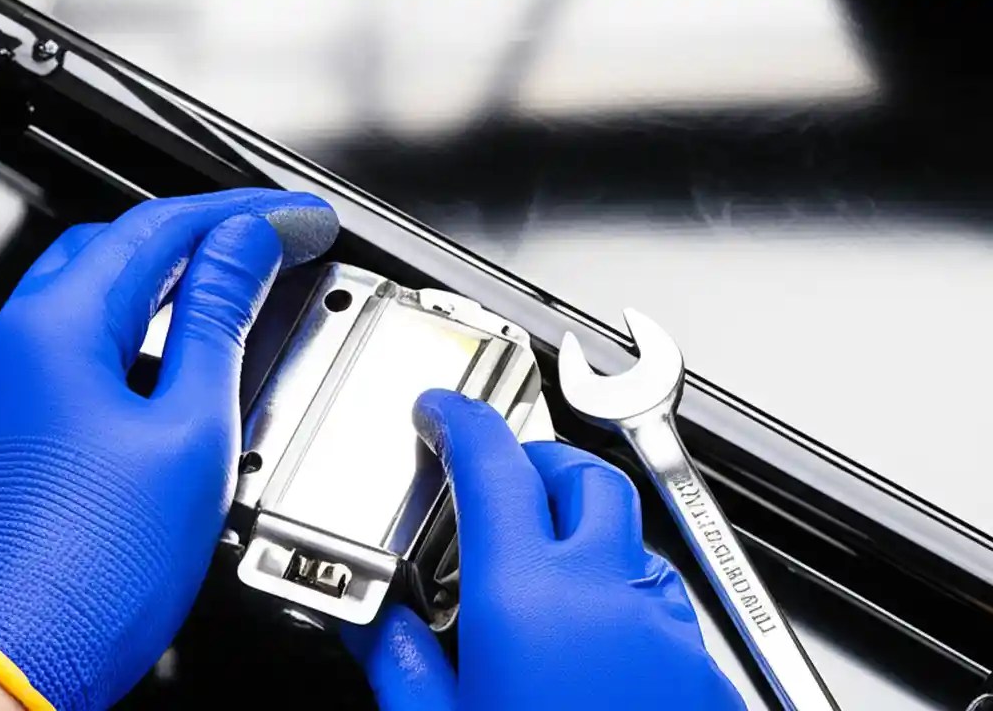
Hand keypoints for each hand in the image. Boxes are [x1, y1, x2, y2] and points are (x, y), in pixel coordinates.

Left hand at [0, 189, 337, 710]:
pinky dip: (130, 336)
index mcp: (54, 328)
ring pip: (90, 298)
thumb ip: (219, 323)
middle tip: (271, 245)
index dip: (243, 215)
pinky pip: (71, 351)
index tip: (299, 218)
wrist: (12, 661)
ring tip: (232, 295)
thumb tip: (244, 248)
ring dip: (164, 284)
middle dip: (201, 237)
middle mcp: (12, 346)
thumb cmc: (91, 571)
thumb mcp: (189, 430)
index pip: (161, 230)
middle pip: (117, 250)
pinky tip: (172, 364)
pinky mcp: (3, 432)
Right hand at [344, 389, 744, 709]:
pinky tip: (582, 641)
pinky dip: (616, 586)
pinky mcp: (697, 663)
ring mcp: (662, 625)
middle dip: (535, 458)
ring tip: (533, 570)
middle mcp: (606, 592)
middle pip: (583, 474)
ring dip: (580, 525)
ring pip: (626, 533)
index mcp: (527, 597)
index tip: (440, 411)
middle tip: (492, 480)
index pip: (494, 461)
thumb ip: (400, 664)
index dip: (461, 419)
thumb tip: (377, 626)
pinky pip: (657, 593)